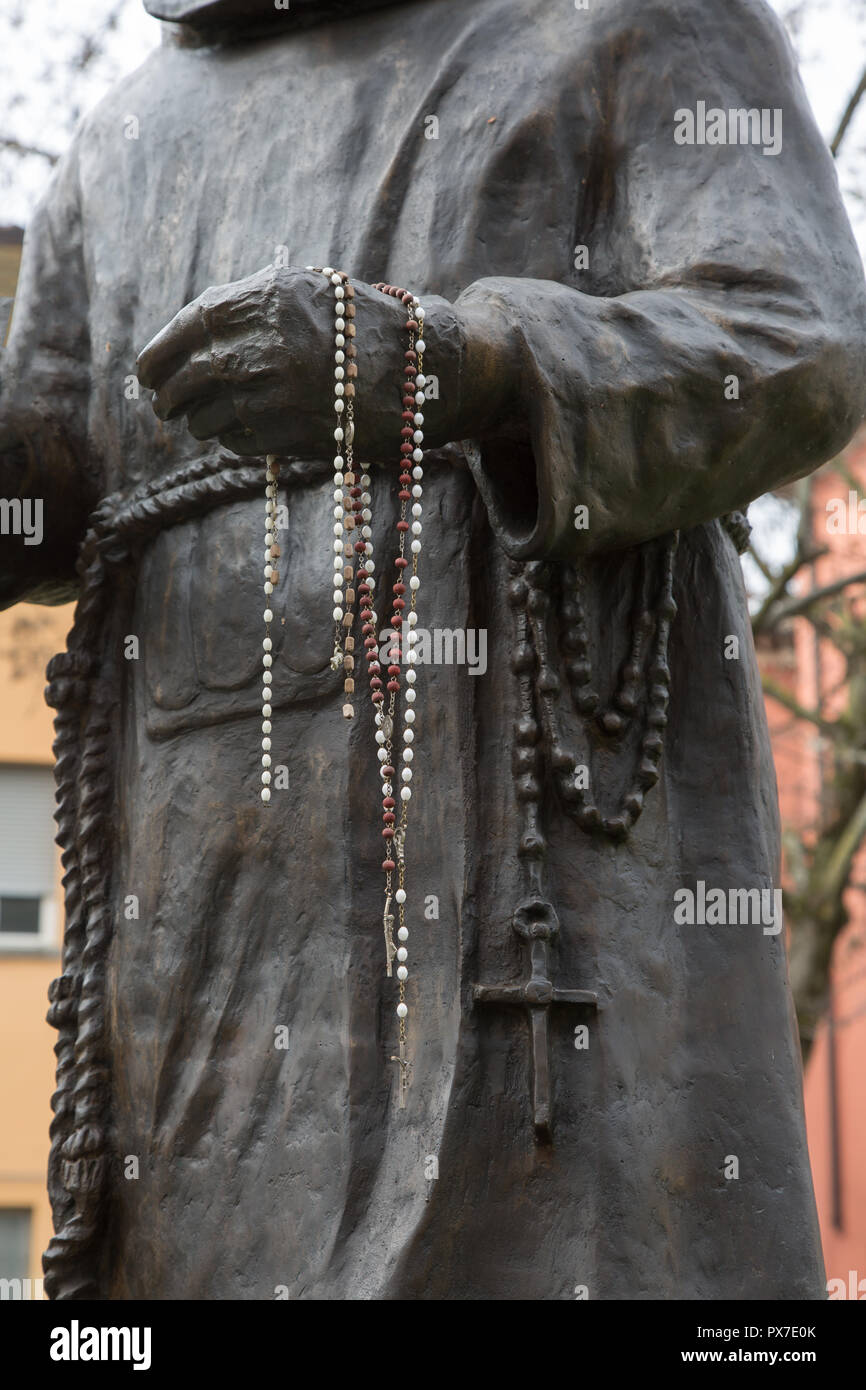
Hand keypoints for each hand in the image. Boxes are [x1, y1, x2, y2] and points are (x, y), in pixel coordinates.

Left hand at [136, 265, 480, 460]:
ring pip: (209, 416)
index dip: (158, 354)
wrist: (424, 372)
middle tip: (164, 406)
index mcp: (268, 299)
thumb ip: (249, 304)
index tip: (146, 372)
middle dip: (168, 396)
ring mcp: (279, 394)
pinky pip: (239, 443)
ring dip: (200, 423)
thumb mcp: (306, 292)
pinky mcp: (292, 435)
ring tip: (208, 420)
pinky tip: (251, 432)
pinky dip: (234, 441)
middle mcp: (268, 344)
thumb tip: (187, 333)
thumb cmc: (362, 330)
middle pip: (190, 378)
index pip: (190, 327)